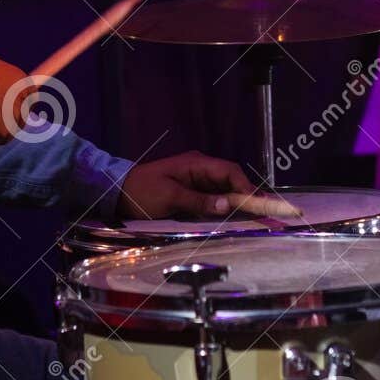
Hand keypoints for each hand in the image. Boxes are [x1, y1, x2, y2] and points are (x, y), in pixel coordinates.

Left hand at [118, 151, 256, 219]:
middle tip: (261, 212)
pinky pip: (213, 196)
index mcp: (196, 163)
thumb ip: (200, 201)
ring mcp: (195, 179)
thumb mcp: (170, 197)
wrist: (118, 192)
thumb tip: (227, 205)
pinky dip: (223, 205)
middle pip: (230, 179)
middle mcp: (199, 168)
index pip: (229, 171)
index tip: (257, 204)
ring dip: (236, 201)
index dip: (245, 187)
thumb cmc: (143, 191)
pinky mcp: (191, 191)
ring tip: (251, 216)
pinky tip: (231, 216)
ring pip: (223, 188)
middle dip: (245, 194)